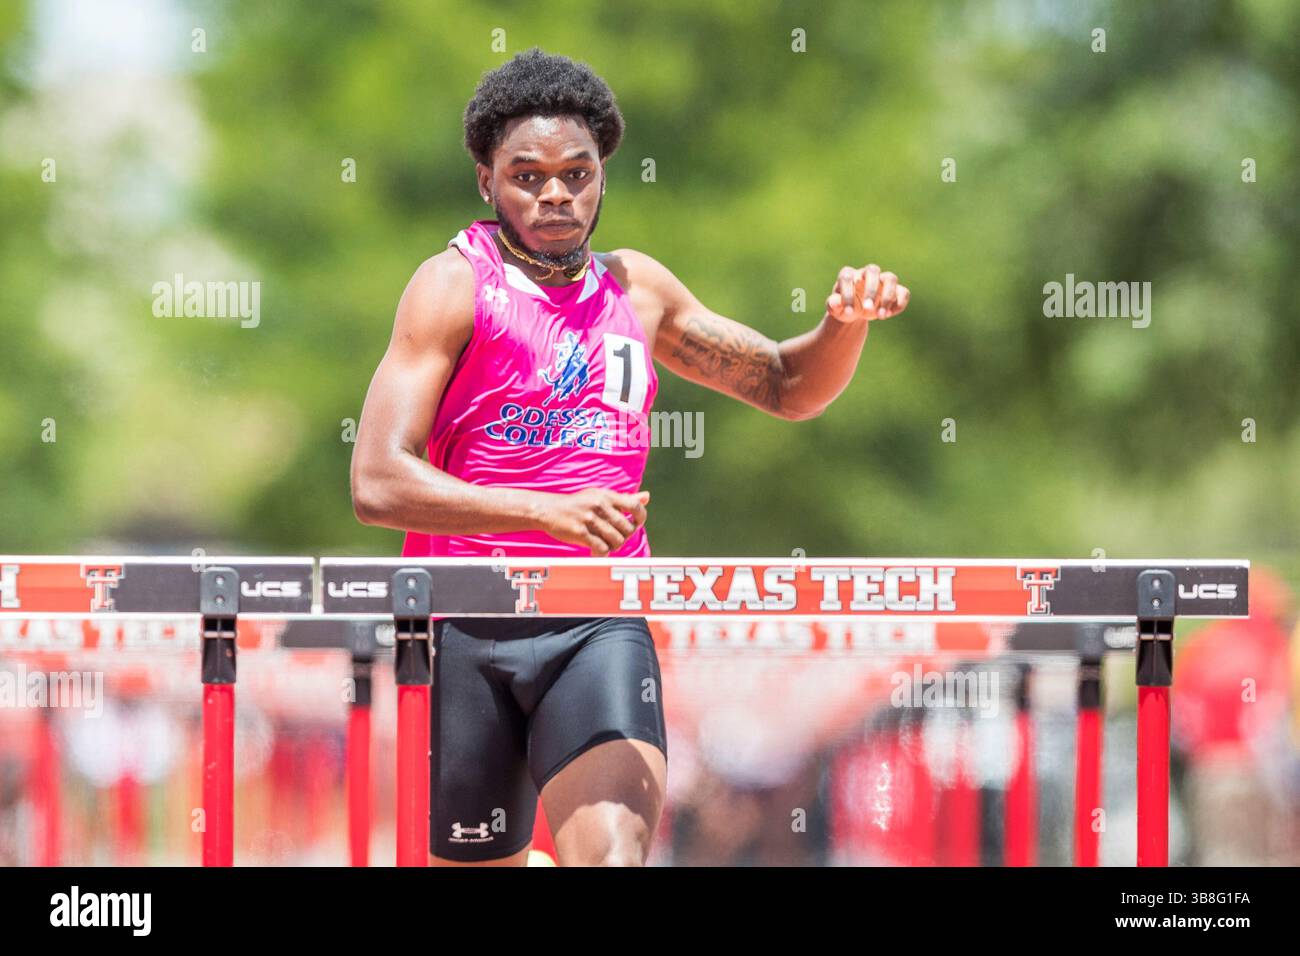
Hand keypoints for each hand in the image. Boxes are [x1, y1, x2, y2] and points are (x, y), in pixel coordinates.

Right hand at [535, 488, 649, 555]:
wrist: (548, 510)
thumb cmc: (578, 504)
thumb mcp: (599, 496)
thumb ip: (624, 499)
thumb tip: (647, 497)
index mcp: (606, 495)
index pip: (635, 506)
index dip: (640, 518)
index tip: (635, 524)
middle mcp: (599, 505)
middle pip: (627, 529)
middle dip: (624, 537)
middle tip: (614, 538)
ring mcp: (589, 519)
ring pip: (617, 540)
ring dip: (613, 546)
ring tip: (604, 544)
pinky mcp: (580, 532)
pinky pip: (601, 548)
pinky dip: (601, 553)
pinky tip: (595, 551)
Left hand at [826, 264, 909, 322]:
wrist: (856, 312)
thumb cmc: (844, 307)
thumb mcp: (836, 309)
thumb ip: (833, 305)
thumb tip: (835, 302)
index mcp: (849, 274)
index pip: (847, 277)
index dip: (847, 294)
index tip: (848, 312)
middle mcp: (867, 273)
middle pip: (873, 270)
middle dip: (871, 290)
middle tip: (867, 309)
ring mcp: (882, 280)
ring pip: (891, 278)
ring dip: (887, 297)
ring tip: (881, 316)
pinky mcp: (895, 290)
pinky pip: (903, 292)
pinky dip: (899, 304)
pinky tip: (888, 315)